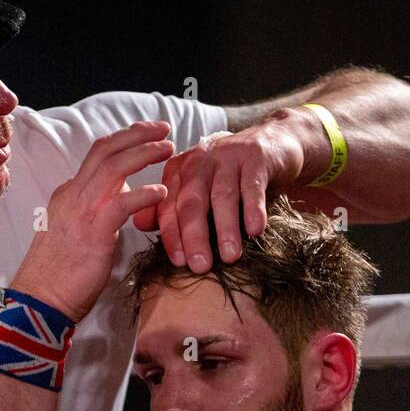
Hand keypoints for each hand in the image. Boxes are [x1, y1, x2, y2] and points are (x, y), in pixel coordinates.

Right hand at [10, 121, 173, 323]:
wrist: (39, 302)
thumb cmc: (60, 276)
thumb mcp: (76, 233)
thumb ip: (97, 212)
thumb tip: (122, 200)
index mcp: (68, 195)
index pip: (97, 156)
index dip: (125, 140)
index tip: (147, 134)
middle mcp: (72, 196)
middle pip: (105, 150)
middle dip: (137, 134)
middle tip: (163, 128)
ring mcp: (80, 213)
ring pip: (114, 168)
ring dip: (144, 153)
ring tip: (168, 149)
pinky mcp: (92, 234)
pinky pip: (121, 204)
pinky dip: (144, 193)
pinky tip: (162, 192)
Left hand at [132, 120, 303, 271]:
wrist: (270, 144)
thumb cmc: (227, 177)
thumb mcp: (196, 190)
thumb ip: (168, 208)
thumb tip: (138, 225)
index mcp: (179, 170)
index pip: (170, 206)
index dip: (173, 235)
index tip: (179, 263)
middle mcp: (199, 160)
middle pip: (193, 201)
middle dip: (194, 236)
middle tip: (200, 266)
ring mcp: (227, 155)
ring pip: (223, 195)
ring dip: (225, 228)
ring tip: (230, 256)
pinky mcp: (255, 156)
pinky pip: (252, 185)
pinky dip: (253, 208)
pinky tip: (255, 230)